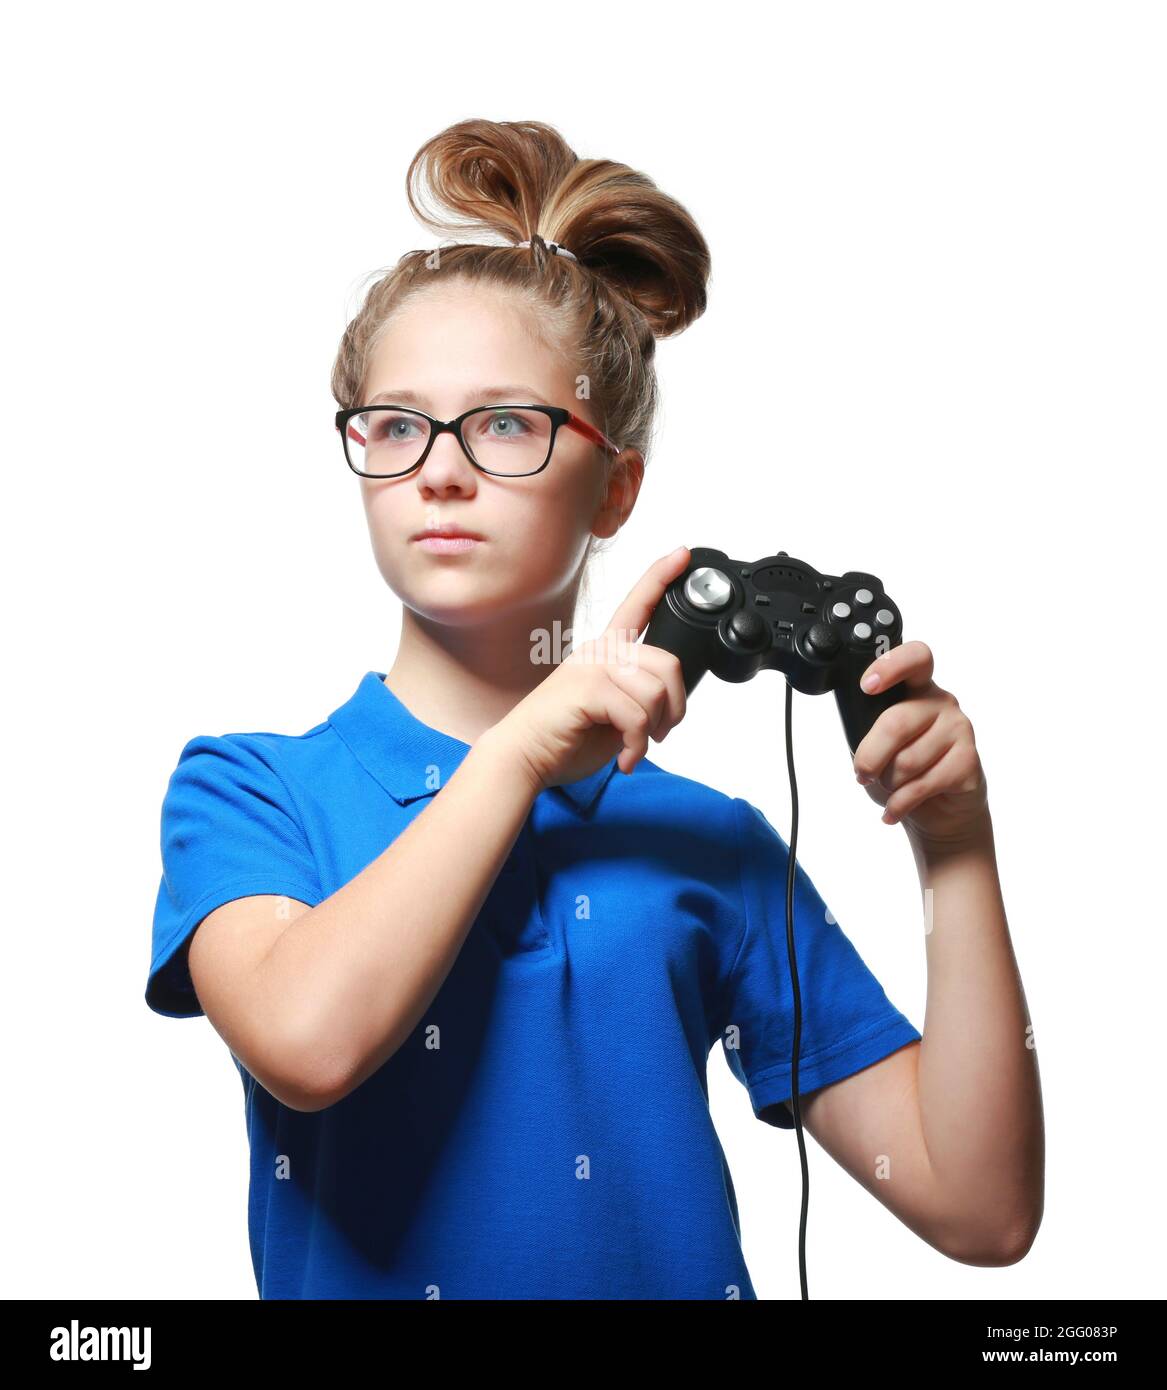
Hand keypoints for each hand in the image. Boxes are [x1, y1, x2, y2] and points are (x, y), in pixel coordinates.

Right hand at [494, 546, 690, 791]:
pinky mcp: (587, 687)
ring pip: (655, 693)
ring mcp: (592, 666)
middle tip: (658, 733)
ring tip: (632, 747)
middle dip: (674, 707)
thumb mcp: (613, 712)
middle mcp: (600, 651)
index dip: (661, 577)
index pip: (637, 605)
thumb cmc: (565, 737)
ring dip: (652, 731)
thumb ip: (638, 696)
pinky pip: (636, 714)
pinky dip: (636, 744)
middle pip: (667, 663)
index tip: (682, 553)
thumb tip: (670, 703)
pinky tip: (624, 757)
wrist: (524, 756)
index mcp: (605, 651)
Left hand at [851, 640, 988, 848]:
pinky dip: (899, 804)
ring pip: (906, 760)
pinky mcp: (969, 762)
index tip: (866, 686)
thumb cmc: (903, 772)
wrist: (940, 812)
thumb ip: (869, 725)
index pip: (915, 657)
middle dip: (869, 756)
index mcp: (917, 688)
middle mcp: (942, 702)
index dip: (890, 666)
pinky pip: (922, 785)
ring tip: (892, 787)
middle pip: (896, 722)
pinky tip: (895, 809)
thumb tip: (855, 731)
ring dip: (888, 784)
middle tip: (862, 774)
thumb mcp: (878, 743)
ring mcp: (960, 729)